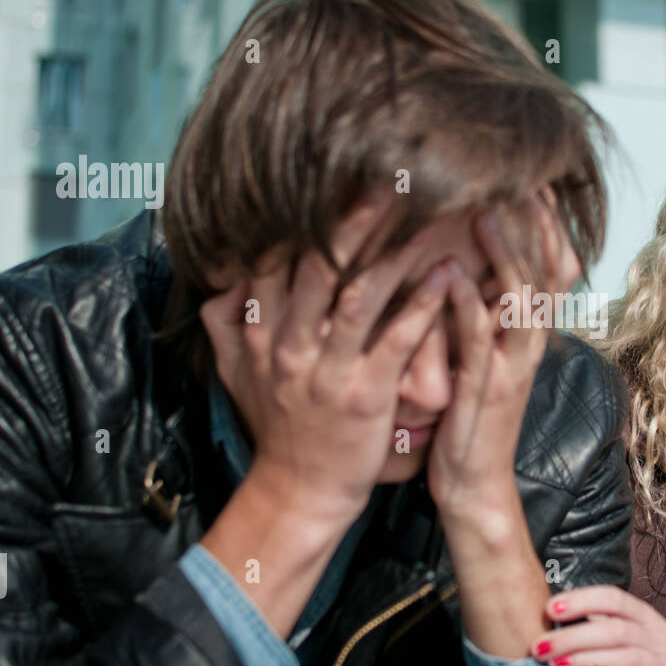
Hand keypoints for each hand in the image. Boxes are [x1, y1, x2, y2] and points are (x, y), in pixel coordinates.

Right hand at [200, 196, 454, 532]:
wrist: (299, 490)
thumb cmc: (279, 426)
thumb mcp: (238, 374)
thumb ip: (226, 324)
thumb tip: (217, 278)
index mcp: (261, 333)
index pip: (274, 260)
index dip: (299, 217)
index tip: (327, 176)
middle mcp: (290, 345)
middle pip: (317, 268)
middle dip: (350, 220)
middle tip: (385, 175)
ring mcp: (328, 370)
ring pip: (359, 297)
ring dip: (393, 252)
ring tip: (426, 213)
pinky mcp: (365, 395)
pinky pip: (396, 342)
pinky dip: (422, 306)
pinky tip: (447, 274)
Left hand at [426, 188, 580, 523]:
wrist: (472, 482)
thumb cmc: (470, 413)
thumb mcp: (484, 352)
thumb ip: (485, 308)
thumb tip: (471, 258)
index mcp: (529, 329)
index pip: (548, 261)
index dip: (544, 218)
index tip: (529, 173)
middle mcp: (529, 340)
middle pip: (543, 267)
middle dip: (531, 219)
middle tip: (515, 171)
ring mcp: (512, 364)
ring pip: (518, 296)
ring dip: (503, 251)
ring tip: (483, 207)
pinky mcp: (485, 389)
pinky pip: (479, 339)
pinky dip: (467, 303)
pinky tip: (450, 273)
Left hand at [529, 585, 665, 665]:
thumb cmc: (661, 656)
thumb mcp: (640, 632)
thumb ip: (607, 624)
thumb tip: (558, 616)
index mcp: (644, 616)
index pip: (613, 599)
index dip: (581, 600)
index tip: (551, 608)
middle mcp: (652, 637)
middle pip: (612, 629)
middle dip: (572, 636)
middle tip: (539, 645)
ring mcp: (660, 665)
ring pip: (622, 657)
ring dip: (585, 660)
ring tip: (554, 665)